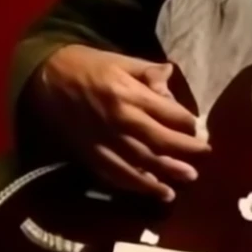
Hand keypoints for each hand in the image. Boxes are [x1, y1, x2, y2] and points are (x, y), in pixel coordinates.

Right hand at [29, 45, 210, 199]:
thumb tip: (172, 80)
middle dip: (184, 150)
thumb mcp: (123, 60)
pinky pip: (117, 174)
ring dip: (166, 173)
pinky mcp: (90, 154)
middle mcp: (119, 120)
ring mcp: (104, 140)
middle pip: (159, 140)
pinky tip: (156, 191)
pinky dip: (137, 185)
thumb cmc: (90, 65)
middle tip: (204, 155)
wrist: (47, 77)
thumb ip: (149, 72)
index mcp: (128, 93)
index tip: (200, 128)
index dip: (187, 122)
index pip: (168, 113)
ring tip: (187, 178)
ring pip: (140, 162)